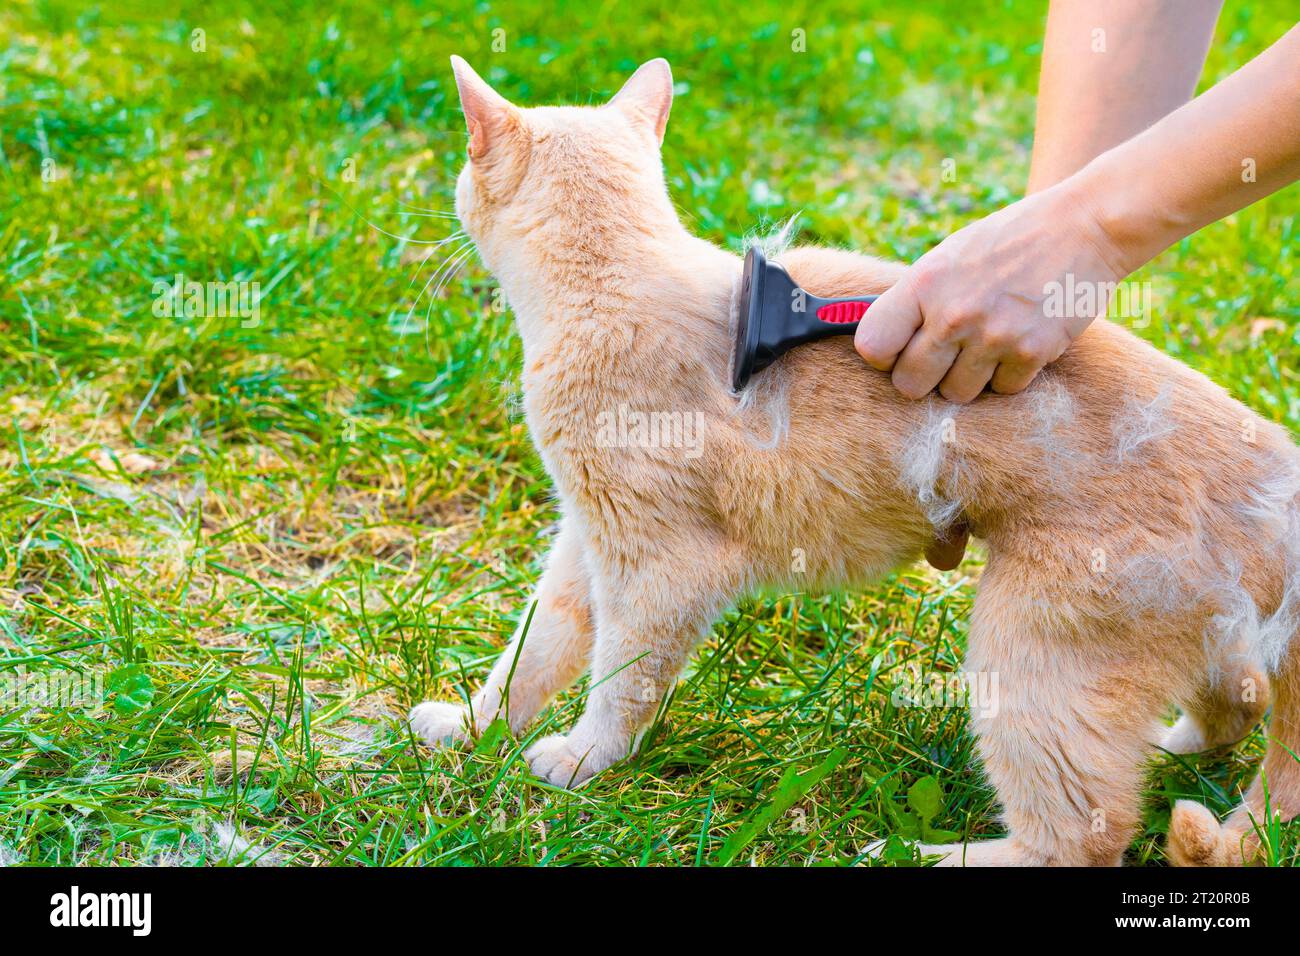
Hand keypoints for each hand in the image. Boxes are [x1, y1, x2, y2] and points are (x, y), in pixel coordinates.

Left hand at [854, 181, 1126, 401]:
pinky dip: (1009, 374)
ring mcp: (993, 336)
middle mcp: (954, 313)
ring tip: (986, 343)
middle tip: (943, 359)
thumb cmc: (1010, 240)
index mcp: (925, 283)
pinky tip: (1018, 341)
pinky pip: (1003, 390)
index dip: (882, 356)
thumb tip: (879, 343)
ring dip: (968, 378)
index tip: (897, 351)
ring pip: (956, 394)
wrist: (1087, 225)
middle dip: (923, 378)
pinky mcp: (1032, 353)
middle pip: (909, 385)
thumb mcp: (950, 256)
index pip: (872, 345)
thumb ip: (917, 299)